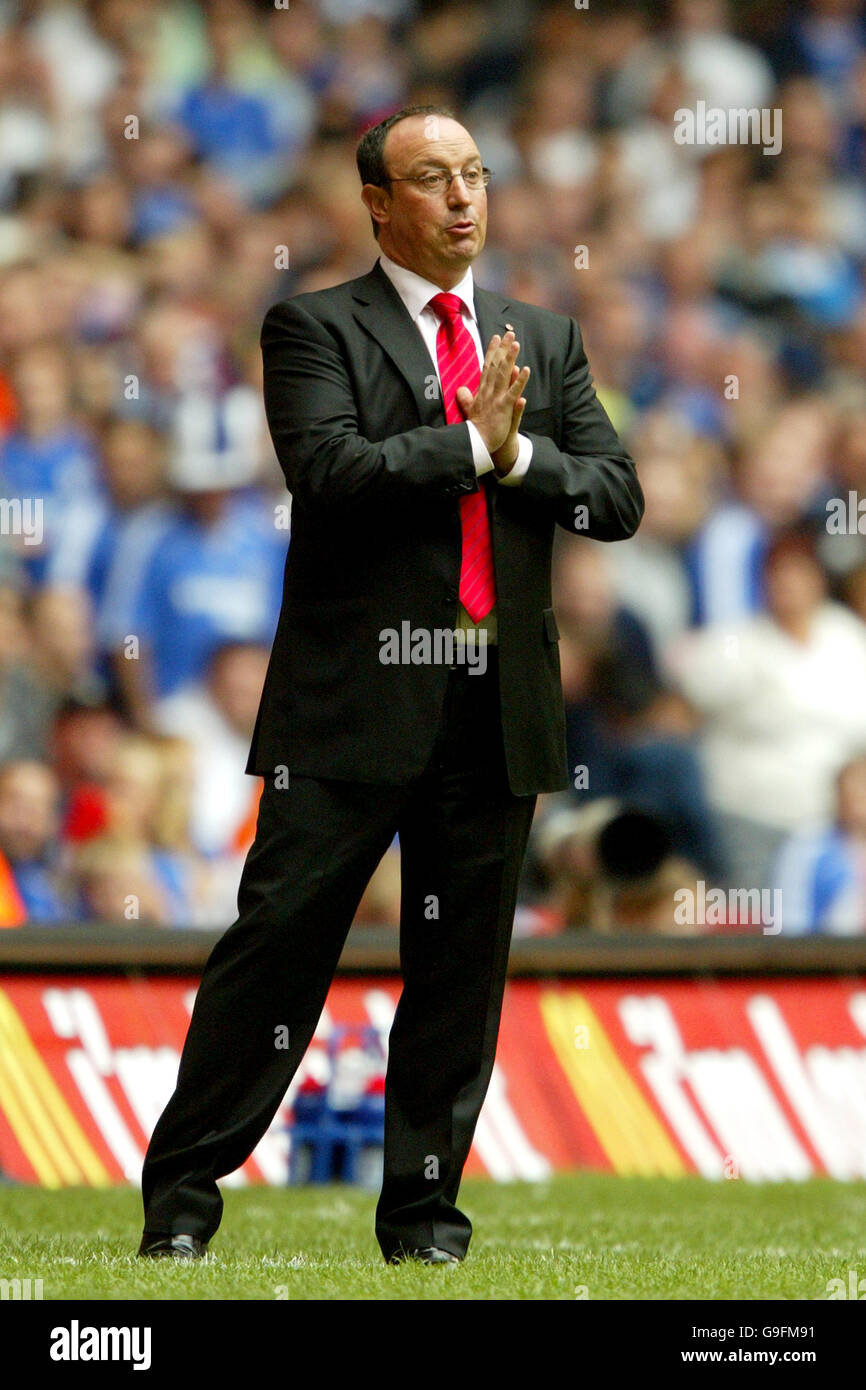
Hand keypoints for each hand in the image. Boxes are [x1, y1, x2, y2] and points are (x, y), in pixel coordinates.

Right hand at [455, 332, 529, 456]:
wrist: (477, 443)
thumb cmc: (476, 429)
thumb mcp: (469, 410)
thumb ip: (466, 399)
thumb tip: (460, 390)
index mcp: (482, 391)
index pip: (487, 366)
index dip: (492, 351)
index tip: (496, 337)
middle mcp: (489, 391)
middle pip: (496, 365)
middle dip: (502, 348)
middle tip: (509, 333)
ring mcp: (496, 398)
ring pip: (503, 374)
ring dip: (510, 358)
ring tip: (515, 343)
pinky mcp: (503, 407)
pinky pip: (513, 391)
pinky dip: (519, 380)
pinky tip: (525, 369)